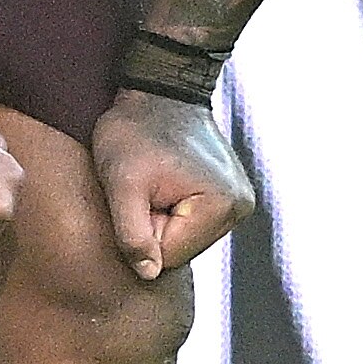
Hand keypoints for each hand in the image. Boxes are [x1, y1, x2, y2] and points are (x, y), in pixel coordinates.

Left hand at [93, 88, 252, 283]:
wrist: (159, 88)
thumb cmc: (136, 130)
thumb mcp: (122, 182)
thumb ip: (132, 233)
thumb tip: (149, 275)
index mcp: (221, 207)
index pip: (169, 256)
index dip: (140, 231)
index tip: (136, 194)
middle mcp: (240, 208)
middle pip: (180, 249)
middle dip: (152, 226)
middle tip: (141, 186)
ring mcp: (238, 202)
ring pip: (184, 238)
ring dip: (161, 217)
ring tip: (152, 180)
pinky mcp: (228, 195)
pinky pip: (192, 221)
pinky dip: (172, 208)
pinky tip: (164, 181)